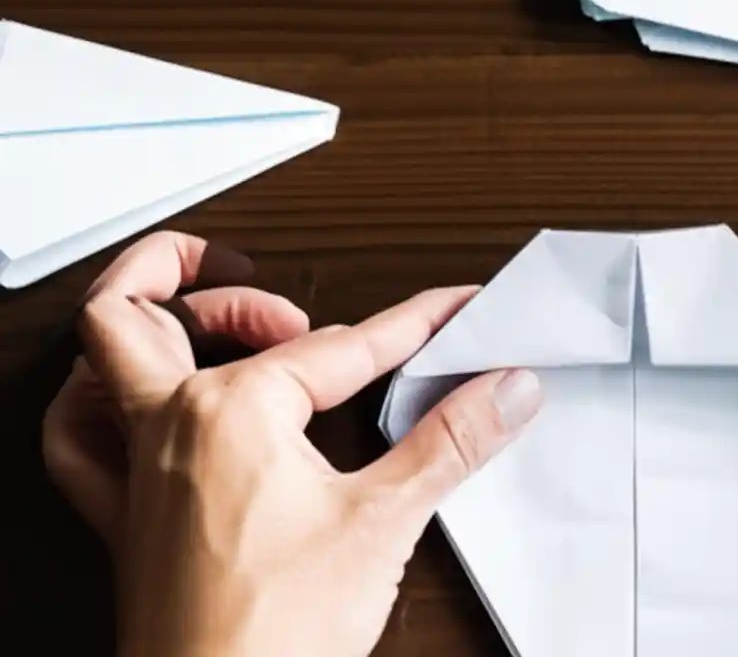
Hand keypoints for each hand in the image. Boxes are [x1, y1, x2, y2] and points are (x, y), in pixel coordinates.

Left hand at [43, 232, 542, 656]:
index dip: (410, 323)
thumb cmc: (271, 633)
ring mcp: (136, 470)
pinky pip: (78, 445)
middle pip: (148, 311)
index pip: (343, 344)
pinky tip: (132, 408)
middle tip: (264, 282)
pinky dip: (94, 411)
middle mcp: (167, 425)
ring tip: (189, 315)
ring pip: (95, 366)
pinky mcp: (127, 519)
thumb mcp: (383, 521)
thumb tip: (503, 391)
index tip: (449, 309)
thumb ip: (449, 443)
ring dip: (135, 327)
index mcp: (232, 410)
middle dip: (197, 271)